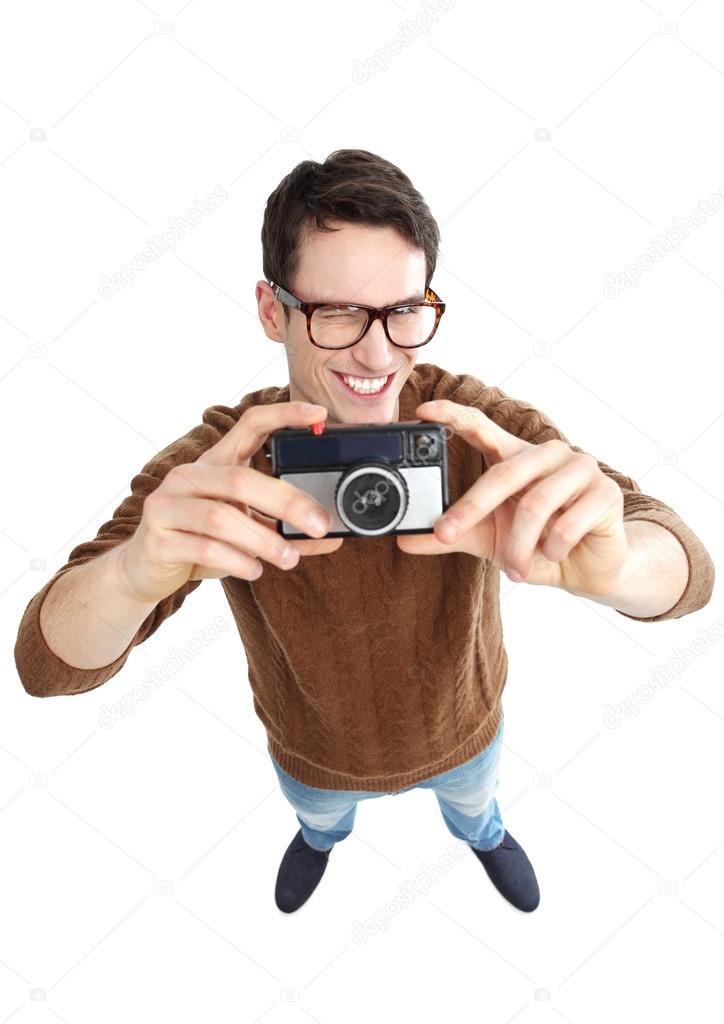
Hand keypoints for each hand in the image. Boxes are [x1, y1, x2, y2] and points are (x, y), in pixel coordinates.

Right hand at [118, 401, 342, 603]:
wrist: (145, 570)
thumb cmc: (200, 541)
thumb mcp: (246, 532)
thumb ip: (284, 532)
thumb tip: (331, 538)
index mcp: (214, 463)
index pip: (249, 425)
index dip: (284, 415)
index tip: (318, 415)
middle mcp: (188, 477)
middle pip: (242, 479)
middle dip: (286, 502)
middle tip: (319, 524)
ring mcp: (167, 505)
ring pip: (222, 517)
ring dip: (263, 540)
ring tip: (288, 559)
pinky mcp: (158, 539)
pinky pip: (204, 547)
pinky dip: (236, 560)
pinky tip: (254, 570)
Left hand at [396, 399, 628, 595]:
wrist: (589, 569)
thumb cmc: (537, 545)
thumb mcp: (489, 541)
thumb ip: (453, 535)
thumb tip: (405, 540)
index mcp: (516, 458)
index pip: (483, 428)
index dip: (454, 416)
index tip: (423, 412)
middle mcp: (548, 455)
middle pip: (503, 472)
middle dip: (471, 507)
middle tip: (446, 534)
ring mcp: (580, 469)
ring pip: (536, 503)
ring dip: (519, 544)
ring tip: (514, 569)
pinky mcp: (606, 492)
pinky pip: (569, 522)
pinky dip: (553, 548)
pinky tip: (553, 555)